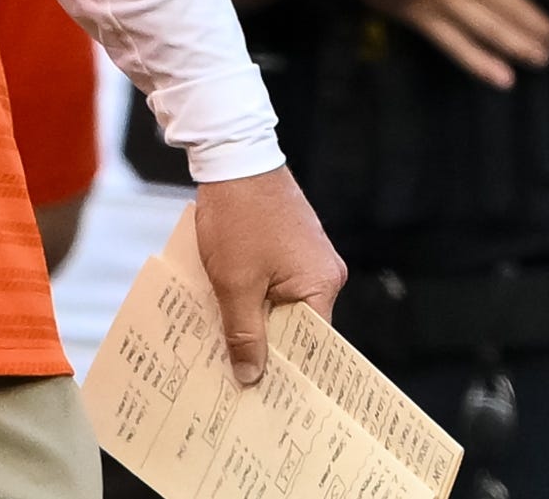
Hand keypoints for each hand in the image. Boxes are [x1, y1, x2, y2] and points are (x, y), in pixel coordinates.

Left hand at [192, 166, 347, 383]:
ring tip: (224, 341)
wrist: (232, 157)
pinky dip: (252, 294)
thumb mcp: (234, 283)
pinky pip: (274, 283)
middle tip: (235, 372)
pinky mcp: (290, 245)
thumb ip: (244, 332)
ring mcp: (308, 258)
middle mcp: (324, 274)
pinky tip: (225, 304)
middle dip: (266, 345)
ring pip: (281, 304)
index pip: (310, 346)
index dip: (284, 368)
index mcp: (321, 286)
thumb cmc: (237, 218)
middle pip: (296, 327)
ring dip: (254, 318)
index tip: (261, 391)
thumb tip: (252, 376)